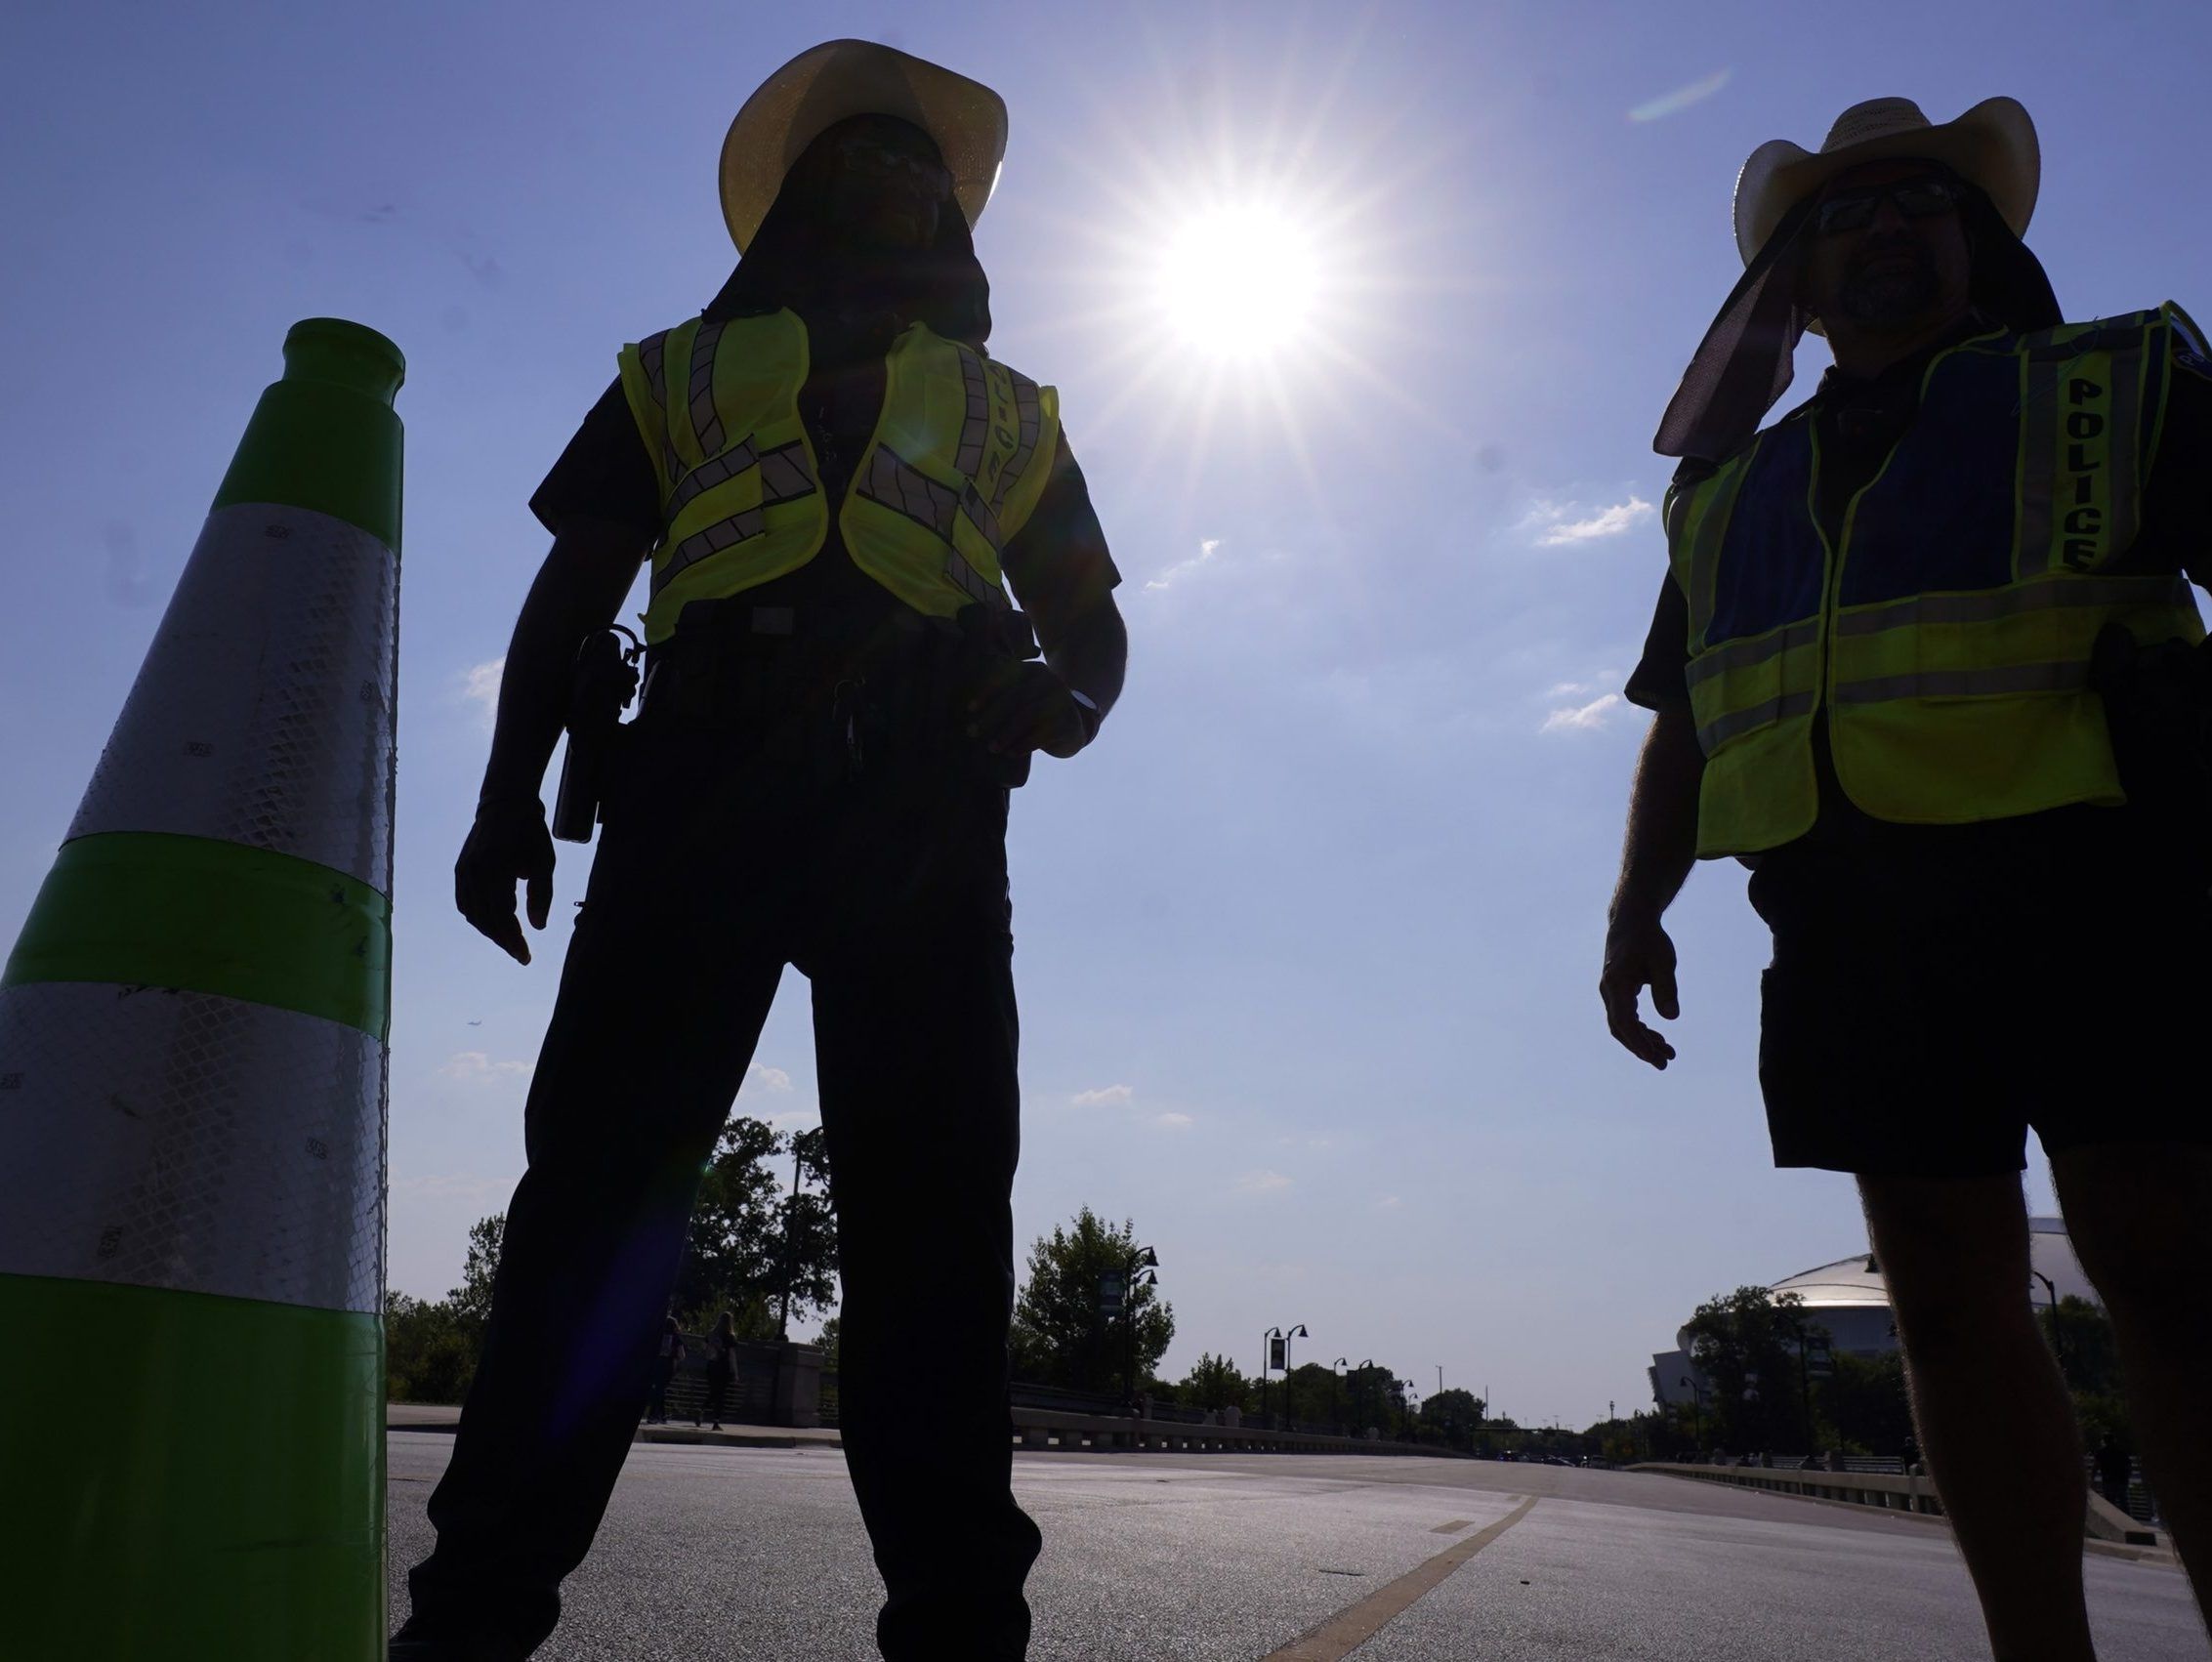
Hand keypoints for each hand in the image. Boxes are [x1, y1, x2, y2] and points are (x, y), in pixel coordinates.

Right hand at [456, 797, 554, 963]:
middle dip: (503, 940)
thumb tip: (538, 927)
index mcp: (495, 868)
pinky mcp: (460, 870)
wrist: (504, 804)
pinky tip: (494, 925)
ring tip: (511, 942)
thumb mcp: (545, 860)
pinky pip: (465, 903)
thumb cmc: (530, 832)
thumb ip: (542, 893)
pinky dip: (478, 917)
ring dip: (490, 931)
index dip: (512, 939)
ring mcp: (463, 871)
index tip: (526, 956)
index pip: (501, 915)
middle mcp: (473, 871)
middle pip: (485, 919)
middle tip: (521, 954)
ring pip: (472, 913)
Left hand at [967, 662, 1093, 759]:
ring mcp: (1061, 702)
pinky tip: (1010, 753)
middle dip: (990, 716)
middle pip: (1015, 698)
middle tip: (972, 732)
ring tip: (991, 747)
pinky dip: (1022, 745)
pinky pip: (1040, 735)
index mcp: (1035, 671)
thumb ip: (1004, 690)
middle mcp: (1050, 682)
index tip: (970, 709)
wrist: (1074, 726)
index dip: (986, 692)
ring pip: (1027, 716)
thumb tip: (970, 702)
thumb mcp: (1025, 695)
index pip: (1007, 677)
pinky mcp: (1067, 723)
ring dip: (1005, 733)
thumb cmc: (1038, 711)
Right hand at [1601, 907, 1679, 1068]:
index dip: (1638, 1043)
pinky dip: (1640, 1030)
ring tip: (1668, 1052)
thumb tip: (1671, 1017)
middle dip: (1642, 1048)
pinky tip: (1657, 1037)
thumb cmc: (1648, 938)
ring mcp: (1611, 992)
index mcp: (1616, 983)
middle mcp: (1609, 991)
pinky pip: (1625, 1017)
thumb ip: (1666, 988)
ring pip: (1623, 1025)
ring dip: (1642, 1041)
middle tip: (1665, 1063)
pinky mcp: (1618, 992)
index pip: (1623, 1022)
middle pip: (1621, 1029)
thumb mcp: (1663, 961)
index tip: (1655, 1058)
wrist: (1632, 920)